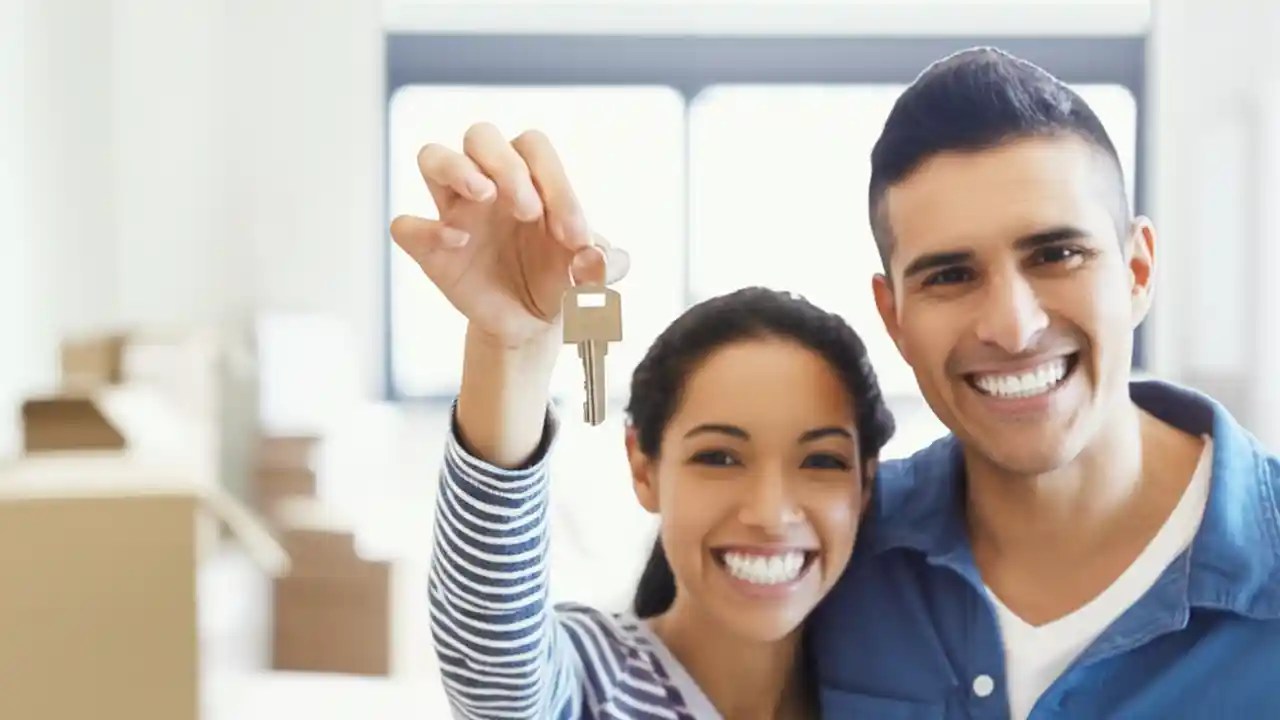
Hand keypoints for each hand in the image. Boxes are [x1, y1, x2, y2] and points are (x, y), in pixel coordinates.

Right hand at [390, 123, 628, 348]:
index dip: (556, 183)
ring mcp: (455, 212)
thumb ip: (605, 265)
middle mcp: (488, 183)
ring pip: (431, 156)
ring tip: (485, 197)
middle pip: (480, 136)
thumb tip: (594, 258)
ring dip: (456, 169)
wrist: (533, 323)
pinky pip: (407, 225)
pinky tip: (458, 244)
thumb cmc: (560, 280)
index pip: (533, 149)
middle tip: (528, 212)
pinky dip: (426, 231)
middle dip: (507, 166)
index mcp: (529, 177)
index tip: (574, 238)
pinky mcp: (430, 250)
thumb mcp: (593, 276)